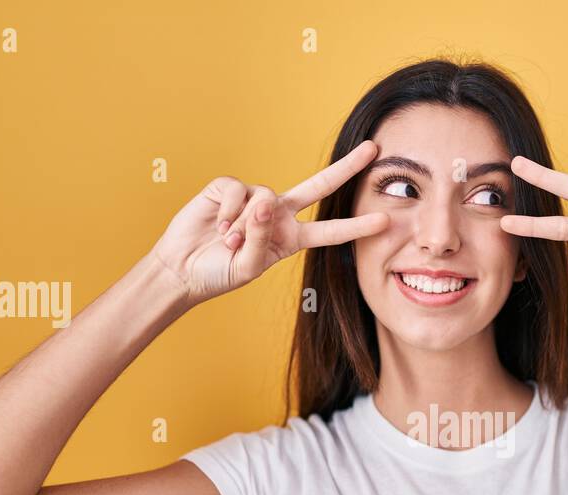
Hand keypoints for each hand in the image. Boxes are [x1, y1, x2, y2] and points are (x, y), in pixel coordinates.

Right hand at [151, 140, 389, 305]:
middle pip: (318, 186)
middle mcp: (278, 214)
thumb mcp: (248, 266)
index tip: (384, 220)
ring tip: (229, 242)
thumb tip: (265, 202)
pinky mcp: (228, 187)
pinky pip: (238, 191)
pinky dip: (228, 211)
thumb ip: (262, 237)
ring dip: (245, 225)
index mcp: (291, 238)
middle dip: (346, 168)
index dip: (356, 226)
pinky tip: (217, 226)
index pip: (330, 231)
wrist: (182, 268)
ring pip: (264, 198)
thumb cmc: (219, 273)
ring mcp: (254, 198)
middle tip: (374, 149)